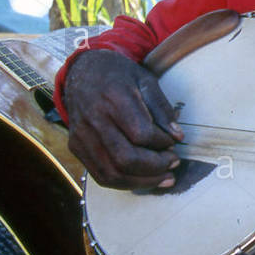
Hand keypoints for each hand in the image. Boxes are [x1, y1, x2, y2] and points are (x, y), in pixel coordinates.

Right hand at [63, 49, 182, 189]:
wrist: (82, 71)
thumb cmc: (118, 75)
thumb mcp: (146, 80)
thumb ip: (162, 109)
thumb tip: (177, 137)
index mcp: (113, 98)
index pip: (141, 134)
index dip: (162, 143)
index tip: (173, 142)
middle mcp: (94, 119)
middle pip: (126, 158)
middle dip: (156, 167)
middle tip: (173, 163)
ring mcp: (82, 135)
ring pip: (112, 172)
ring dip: (143, 181)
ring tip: (164, 177)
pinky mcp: (76, 146)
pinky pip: (100, 175)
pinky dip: (125, 183)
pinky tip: (143, 179)